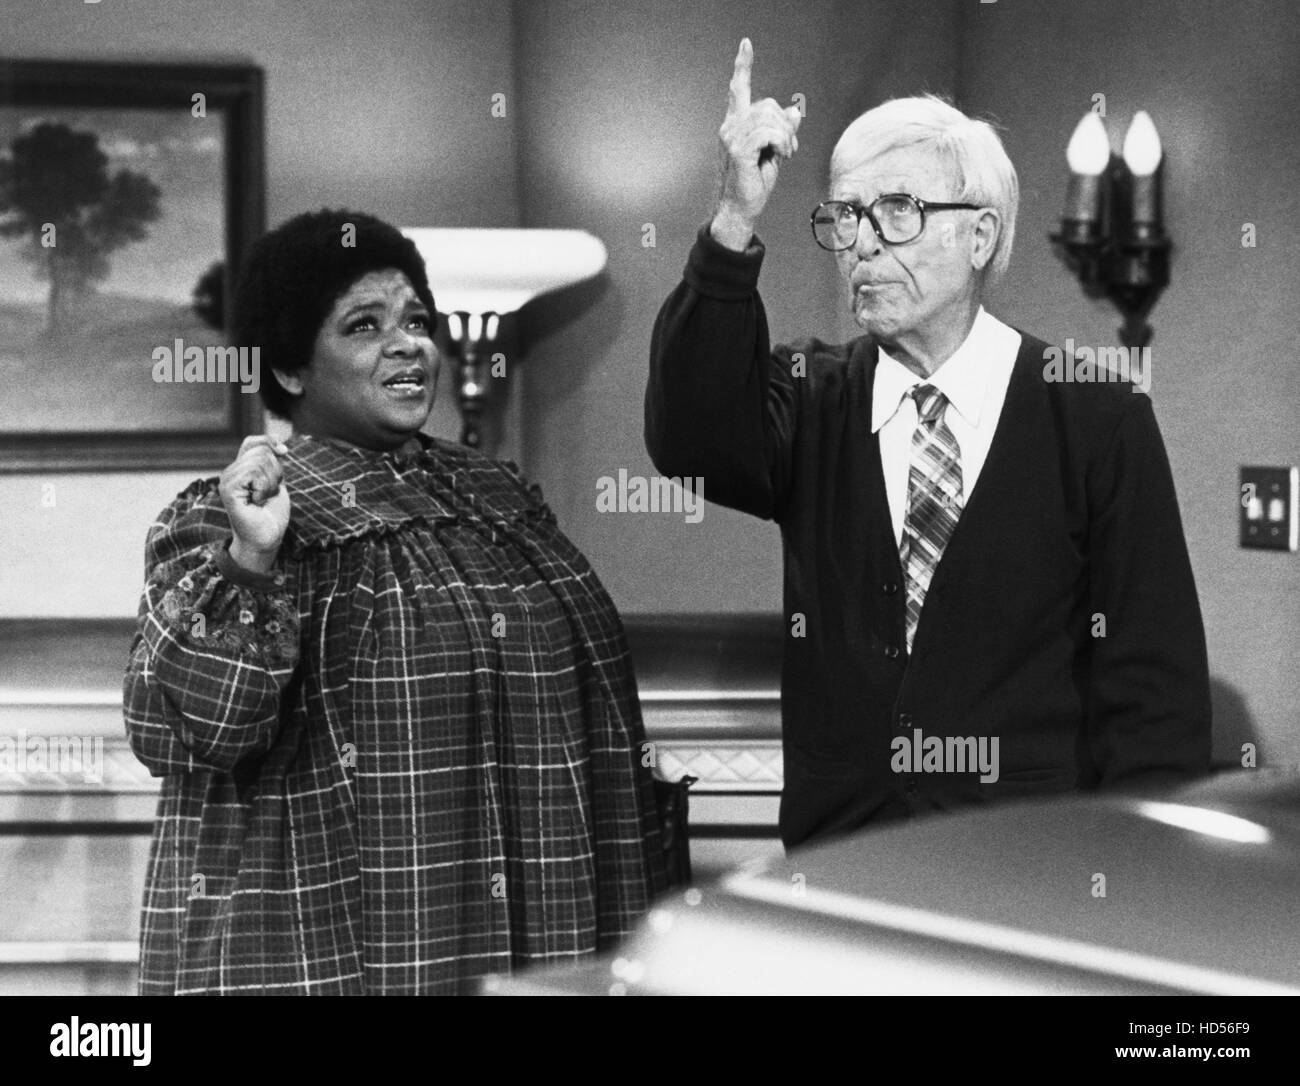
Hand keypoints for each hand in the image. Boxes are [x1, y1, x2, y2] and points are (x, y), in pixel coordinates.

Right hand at [219, 435, 289, 571]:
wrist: (266, 538)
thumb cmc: (271, 514)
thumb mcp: (276, 481)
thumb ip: (273, 461)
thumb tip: (278, 443)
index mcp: (240, 469)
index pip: (252, 442)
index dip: (269, 442)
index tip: (284, 452)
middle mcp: (230, 472)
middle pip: (261, 451)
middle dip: (276, 471)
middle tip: (269, 492)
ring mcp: (227, 480)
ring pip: (259, 461)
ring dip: (271, 482)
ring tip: (263, 498)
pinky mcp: (228, 489)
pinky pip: (253, 472)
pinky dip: (264, 488)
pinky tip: (258, 502)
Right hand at [711, 38, 801, 250]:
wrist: (740, 209)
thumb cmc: (754, 183)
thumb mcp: (774, 151)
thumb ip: (782, 130)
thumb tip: (794, 111)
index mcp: (735, 124)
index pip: (738, 88)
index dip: (743, 65)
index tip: (746, 44)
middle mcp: (730, 126)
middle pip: (767, 104)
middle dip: (786, 123)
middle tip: (790, 147)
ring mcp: (731, 137)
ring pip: (770, 117)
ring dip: (786, 136)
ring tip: (786, 153)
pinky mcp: (738, 150)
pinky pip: (769, 132)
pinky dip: (782, 142)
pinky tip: (782, 156)